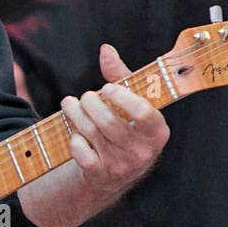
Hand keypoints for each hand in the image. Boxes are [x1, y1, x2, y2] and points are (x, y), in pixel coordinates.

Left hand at [60, 42, 168, 196]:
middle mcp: (142, 151)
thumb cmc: (124, 126)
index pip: (143, 113)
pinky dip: (74, 140)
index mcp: (157, 132)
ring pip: (92, 134)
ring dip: (75, 115)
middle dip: (90, 104)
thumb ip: (120, 75)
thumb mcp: (130, 103)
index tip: (107, 88)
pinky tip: (74, 133)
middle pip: (109, 122)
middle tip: (84, 97)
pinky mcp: (101, 176)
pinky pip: (82, 154)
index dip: (121, 97)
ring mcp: (122, 166)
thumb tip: (106, 50)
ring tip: (69, 104)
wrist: (114, 172)